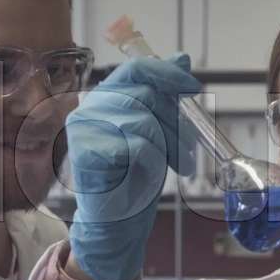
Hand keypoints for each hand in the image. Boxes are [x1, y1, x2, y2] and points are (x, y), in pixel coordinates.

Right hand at [65, 54, 199, 279]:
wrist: (116, 222)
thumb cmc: (134, 176)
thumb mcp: (158, 128)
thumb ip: (164, 94)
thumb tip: (181, 57)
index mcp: (105, 97)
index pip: (138, 67)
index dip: (170, 75)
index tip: (194, 90)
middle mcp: (90, 106)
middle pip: (146, 94)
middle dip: (176, 122)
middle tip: (188, 149)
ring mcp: (84, 128)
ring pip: (144, 121)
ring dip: (166, 147)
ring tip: (170, 167)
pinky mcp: (86, 152)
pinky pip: (136, 146)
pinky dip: (151, 163)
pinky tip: (146, 177)